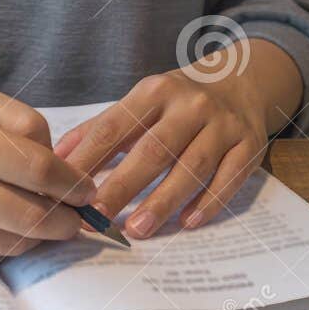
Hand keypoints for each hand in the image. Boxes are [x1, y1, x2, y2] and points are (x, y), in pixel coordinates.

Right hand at [0, 91, 95, 268]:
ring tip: (43, 221)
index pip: (33, 168)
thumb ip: (25, 124)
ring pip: (9, 243)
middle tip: (77, 219)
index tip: (88, 191)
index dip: (71, 184)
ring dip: (38, 237)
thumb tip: (68, 172)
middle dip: (64, 221)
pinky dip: (5, 246)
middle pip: (26, 215)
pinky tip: (3, 229)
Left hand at [54, 41, 302, 238]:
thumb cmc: (178, 101)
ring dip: (163, 201)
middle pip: (153, 150)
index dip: (90, 160)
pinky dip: (209, 201)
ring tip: (137, 229)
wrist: (242, 80)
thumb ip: (101, 128)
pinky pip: (229, 177)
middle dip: (123, 185)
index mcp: (154, 91)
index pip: (114, 127)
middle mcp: (191, 105)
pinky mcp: (250, 144)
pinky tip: (188, 222)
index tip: (67, 191)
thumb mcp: (141, 101)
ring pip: (191, 166)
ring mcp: (223, 125)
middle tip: (98, 217)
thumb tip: (58, 157)